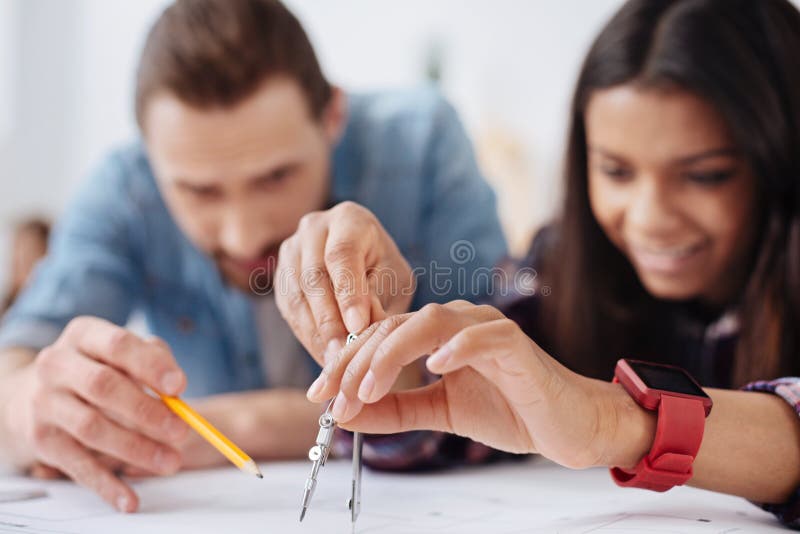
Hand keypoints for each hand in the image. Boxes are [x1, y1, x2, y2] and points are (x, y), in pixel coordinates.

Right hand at [1, 317, 190, 511]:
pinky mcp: (41, 440)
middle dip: (147, 412)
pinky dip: (106, 485)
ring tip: (170, 462)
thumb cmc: (98, 367)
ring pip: (93, 428)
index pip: (118, 345)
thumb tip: (176, 387)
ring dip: (136, 449)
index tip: (180, 386)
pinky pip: (78, 465)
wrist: (34, 393)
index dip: (150, 366)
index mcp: (83, 335)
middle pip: (104, 387)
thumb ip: (153, 357)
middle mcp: (57, 365)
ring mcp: (45, 403)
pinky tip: (130, 498)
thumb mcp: (121, 351)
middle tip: (181, 431)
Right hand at [276, 201, 414, 363]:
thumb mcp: (394, 279)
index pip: (342, 253)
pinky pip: (289, 310)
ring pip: (297, 296)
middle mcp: (313, 228)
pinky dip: (307, 336)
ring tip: (335, 364)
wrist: (365, 265)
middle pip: (314, 277)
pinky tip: (323, 357)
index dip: (348, 292)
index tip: (358, 326)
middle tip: (343, 354)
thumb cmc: (385, 270)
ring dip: (316, 334)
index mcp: (349, 219)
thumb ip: (379, 297)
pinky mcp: (280, 278)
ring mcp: (291, 251)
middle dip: (329, 321)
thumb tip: (361, 326)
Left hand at [307, 301, 644, 469]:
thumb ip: (394, 409)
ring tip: (367, 388)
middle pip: (394, 325)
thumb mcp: (438, 413)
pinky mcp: (515, 342)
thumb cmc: (508, 411)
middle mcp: (457, 323)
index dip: (345, 364)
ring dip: (391, 354)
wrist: (565, 426)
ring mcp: (485, 328)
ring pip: (428, 321)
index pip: (380, 336)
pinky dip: (457, 346)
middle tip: (331, 397)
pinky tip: (435, 366)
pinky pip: (482, 335)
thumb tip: (345, 414)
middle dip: (356, 362)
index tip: (319, 397)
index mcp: (437, 336)